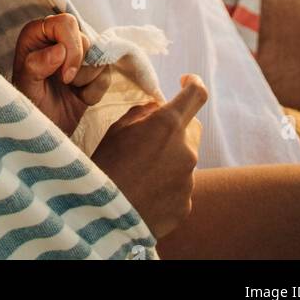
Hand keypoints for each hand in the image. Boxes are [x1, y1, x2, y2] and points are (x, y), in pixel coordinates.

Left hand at [12, 13, 110, 136]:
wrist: (43, 130)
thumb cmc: (28, 105)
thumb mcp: (25, 86)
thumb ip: (35, 65)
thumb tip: (58, 50)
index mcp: (38, 33)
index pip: (66, 23)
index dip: (71, 47)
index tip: (64, 76)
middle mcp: (59, 39)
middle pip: (86, 40)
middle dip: (78, 68)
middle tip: (64, 83)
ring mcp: (78, 55)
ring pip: (99, 58)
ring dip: (85, 81)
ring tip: (68, 90)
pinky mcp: (93, 72)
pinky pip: (106, 76)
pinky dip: (93, 93)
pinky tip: (78, 97)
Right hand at [92, 74, 206, 239]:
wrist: (103, 216)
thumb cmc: (106, 167)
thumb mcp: (117, 129)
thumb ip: (143, 114)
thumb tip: (157, 110)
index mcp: (168, 125)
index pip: (196, 94)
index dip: (193, 83)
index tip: (186, 82)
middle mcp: (185, 151)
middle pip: (192, 130)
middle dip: (176, 130)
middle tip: (151, 141)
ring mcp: (188, 180)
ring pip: (185, 160)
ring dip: (170, 160)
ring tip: (142, 173)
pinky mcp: (186, 204)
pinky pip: (181, 186)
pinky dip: (168, 185)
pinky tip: (145, 192)